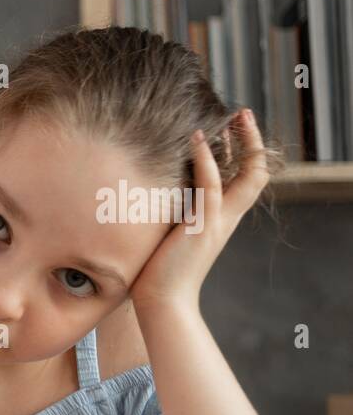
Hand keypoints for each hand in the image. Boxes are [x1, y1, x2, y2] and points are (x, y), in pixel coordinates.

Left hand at [129, 108, 268, 312]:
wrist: (161, 300)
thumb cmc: (158, 271)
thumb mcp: (172, 233)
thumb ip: (176, 212)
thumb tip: (161, 192)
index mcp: (221, 219)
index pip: (246, 179)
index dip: (244, 152)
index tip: (233, 129)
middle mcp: (225, 218)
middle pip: (256, 172)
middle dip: (253, 140)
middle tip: (242, 113)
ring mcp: (216, 221)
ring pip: (245, 175)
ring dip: (241, 141)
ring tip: (231, 117)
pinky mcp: (200, 226)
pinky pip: (209, 185)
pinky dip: (206, 159)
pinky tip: (197, 139)